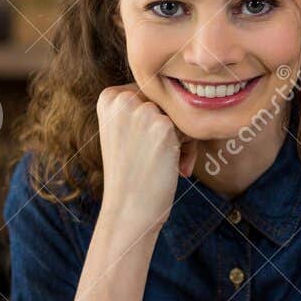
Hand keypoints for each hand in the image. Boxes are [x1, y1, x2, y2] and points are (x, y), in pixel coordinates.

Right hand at [96, 84, 195, 241]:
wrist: (128, 209)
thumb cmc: (131, 173)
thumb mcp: (124, 132)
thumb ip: (143, 108)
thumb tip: (188, 91)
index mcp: (109, 96)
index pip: (149, 94)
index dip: (155, 119)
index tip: (147, 144)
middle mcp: (123, 99)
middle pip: (165, 101)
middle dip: (171, 128)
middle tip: (161, 155)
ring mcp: (143, 111)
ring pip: (180, 114)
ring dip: (182, 138)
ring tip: (168, 163)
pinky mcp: (164, 126)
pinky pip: (191, 128)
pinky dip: (189, 148)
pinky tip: (175, 167)